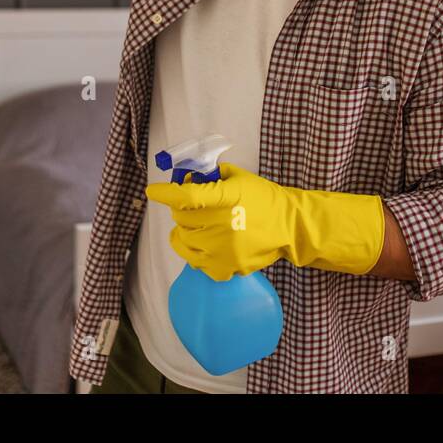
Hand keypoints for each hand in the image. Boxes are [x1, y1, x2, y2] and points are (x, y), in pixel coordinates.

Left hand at [145, 162, 385, 281]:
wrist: (289, 226)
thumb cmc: (263, 198)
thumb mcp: (239, 177)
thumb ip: (211, 176)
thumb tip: (184, 179)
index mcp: (228, 197)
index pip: (188, 197)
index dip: (166, 193)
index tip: (153, 191)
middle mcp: (225, 223)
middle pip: (182, 218)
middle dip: (181, 210)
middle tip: (191, 208)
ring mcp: (225, 249)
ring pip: (184, 240)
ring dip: (184, 231)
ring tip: (194, 226)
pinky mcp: (227, 267)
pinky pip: (195, 261)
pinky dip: (193, 252)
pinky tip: (202, 244)